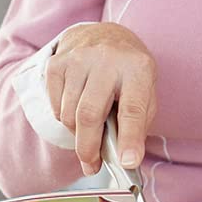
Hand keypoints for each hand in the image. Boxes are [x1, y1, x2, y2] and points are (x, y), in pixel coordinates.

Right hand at [45, 22, 156, 175]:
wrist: (104, 35)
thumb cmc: (128, 73)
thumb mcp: (145, 92)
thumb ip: (137, 124)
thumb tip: (124, 159)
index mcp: (137, 69)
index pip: (132, 109)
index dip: (130, 138)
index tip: (128, 162)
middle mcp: (106, 60)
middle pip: (90, 115)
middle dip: (89, 148)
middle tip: (92, 166)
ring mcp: (78, 59)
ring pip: (69, 115)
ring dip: (78, 133)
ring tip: (90, 129)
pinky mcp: (56, 64)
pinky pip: (56, 107)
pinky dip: (65, 118)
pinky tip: (77, 107)